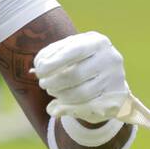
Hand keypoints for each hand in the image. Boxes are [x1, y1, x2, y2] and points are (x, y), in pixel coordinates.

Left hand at [32, 31, 149, 128]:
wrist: (108, 77)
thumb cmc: (82, 60)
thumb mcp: (70, 53)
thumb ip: (52, 57)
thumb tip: (35, 69)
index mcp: (97, 42)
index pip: (72, 51)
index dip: (52, 62)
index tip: (38, 70)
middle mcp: (109, 58)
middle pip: (75, 74)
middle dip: (53, 81)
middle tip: (43, 83)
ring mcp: (114, 78)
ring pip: (80, 93)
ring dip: (60, 94)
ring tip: (52, 90)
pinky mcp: (114, 98)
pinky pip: (87, 106)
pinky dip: (69, 106)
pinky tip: (61, 102)